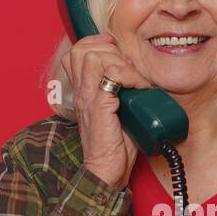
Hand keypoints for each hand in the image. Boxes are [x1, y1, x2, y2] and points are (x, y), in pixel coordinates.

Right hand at [60, 32, 155, 189]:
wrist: (106, 172)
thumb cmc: (115, 146)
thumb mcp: (118, 112)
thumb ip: (121, 92)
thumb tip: (140, 76)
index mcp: (83, 91)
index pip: (76, 52)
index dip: (96, 43)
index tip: (116, 51)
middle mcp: (82, 92)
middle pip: (83, 50)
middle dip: (112, 52)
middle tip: (130, 70)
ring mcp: (89, 99)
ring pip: (94, 58)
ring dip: (121, 63)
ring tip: (135, 80)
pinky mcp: (99, 108)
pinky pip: (112, 77)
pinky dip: (130, 77)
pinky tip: (140, 89)